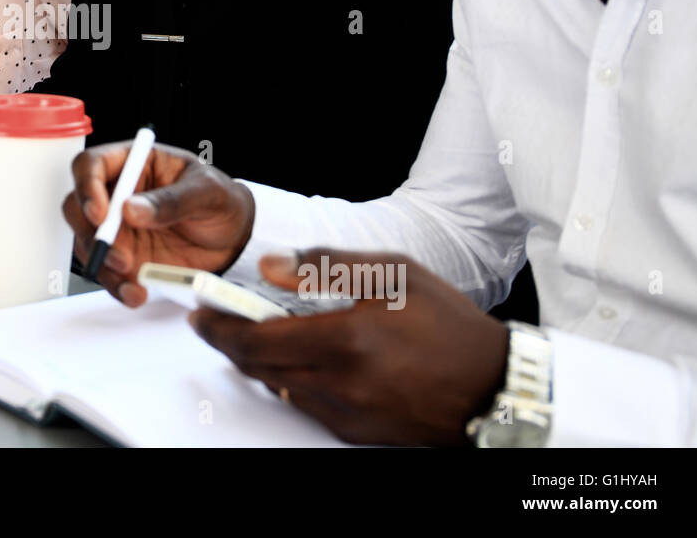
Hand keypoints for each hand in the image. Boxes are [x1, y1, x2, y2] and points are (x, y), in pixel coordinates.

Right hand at [62, 142, 254, 304]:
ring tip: (131, 279)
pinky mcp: (124, 257)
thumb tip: (132, 209)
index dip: (86, 186)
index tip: (100, 213)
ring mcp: (118, 228)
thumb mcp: (208, 192)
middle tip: (117, 254)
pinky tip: (135, 291)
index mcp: (134, 163)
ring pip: (87, 243)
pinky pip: (106, 272)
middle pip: (77, 206)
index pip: (92, 165)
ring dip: (102, 265)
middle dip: (91, 233)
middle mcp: (117, 194)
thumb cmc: (220, 201)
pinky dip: (115, 285)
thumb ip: (173, 200)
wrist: (234, 238)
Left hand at [190, 249, 509, 445]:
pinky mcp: (355, 432)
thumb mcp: (392, 273)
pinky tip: (307, 358)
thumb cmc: (447, 324)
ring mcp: (346, 413)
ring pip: (278, 387)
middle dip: (230, 342)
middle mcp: (339, 383)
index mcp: (344, 340)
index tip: (202, 311)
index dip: (219, 326)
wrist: (494, 384)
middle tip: (220, 319)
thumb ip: (325, 265)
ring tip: (267, 332)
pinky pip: (306, 405)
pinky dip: (293, 380)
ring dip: (261, 361)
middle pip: (257, 367)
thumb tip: (270, 265)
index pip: (255, 339)